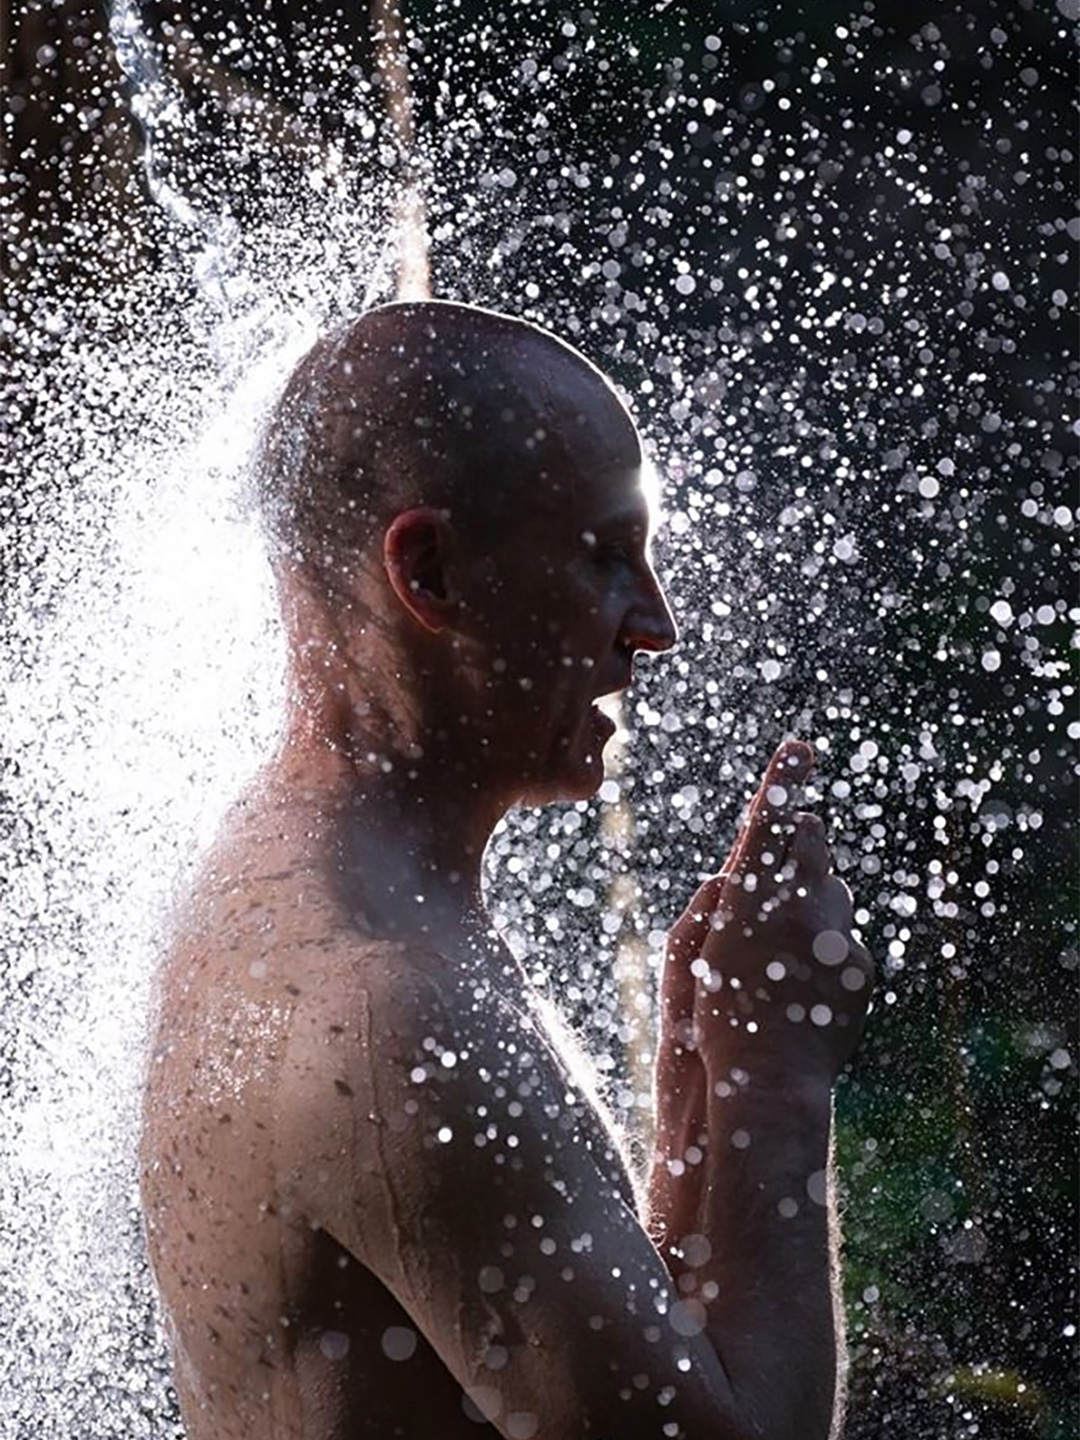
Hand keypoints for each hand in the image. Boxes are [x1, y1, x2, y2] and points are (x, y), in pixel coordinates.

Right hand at [661, 740, 873, 1087]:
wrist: (767, 1083)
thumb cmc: (716, 1019)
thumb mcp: (696, 952)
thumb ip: (720, 902)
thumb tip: (736, 873)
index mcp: (751, 897)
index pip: (769, 822)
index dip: (784, 780)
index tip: (800, 746)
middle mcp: (798, 906)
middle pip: (811, 845)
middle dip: (800, 843)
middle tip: (785, 857)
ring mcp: (834, 935)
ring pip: (832, 894)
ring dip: (812, 905)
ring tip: (781, 953)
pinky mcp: (858, 964)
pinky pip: (843, 941)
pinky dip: (826, 953)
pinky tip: (803, 990)